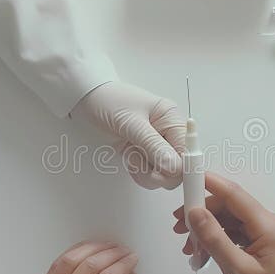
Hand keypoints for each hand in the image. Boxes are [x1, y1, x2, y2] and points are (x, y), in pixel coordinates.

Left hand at [17, 242, 138, 273]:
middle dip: (111, 254)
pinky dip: (74, 253)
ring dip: (93, 248)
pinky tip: (88, 249)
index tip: (133, 260)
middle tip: (125, 251)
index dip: (122, 266)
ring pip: (71, 260)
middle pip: (89, 268)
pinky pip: (56, 265)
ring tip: (109, 246)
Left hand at [71, 81, 185, 189]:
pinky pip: (149, 174)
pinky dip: (138, 172)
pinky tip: (128, 158)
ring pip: (164, 174)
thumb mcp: (131, 123)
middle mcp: (167, 133)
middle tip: (142, 165)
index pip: (188, 150)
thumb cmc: (108, 101)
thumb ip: (153, 146)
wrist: (85, 99)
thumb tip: (175, 167)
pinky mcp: (143, 153)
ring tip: (130, 156)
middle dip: (161, 172)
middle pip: (179, 167)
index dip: (183, 166)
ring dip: (146, 172)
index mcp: (171, 119)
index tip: (167, 174)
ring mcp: (155, 145)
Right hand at [172, 173, 274, 273]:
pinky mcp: (265, 244)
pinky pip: (237, 234)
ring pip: (231, 222)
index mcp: (268, 225)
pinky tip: (205, 256)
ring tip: (190, 251)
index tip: (185, 180)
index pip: (233, 194)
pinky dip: (219, 242)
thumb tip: (195, 213)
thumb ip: (215, 239)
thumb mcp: (238, 271)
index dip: (208, 184)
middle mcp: (270, 223)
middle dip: (202, 215)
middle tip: (179, 229)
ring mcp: (268, 233)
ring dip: (208, 231)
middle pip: (229, 207)